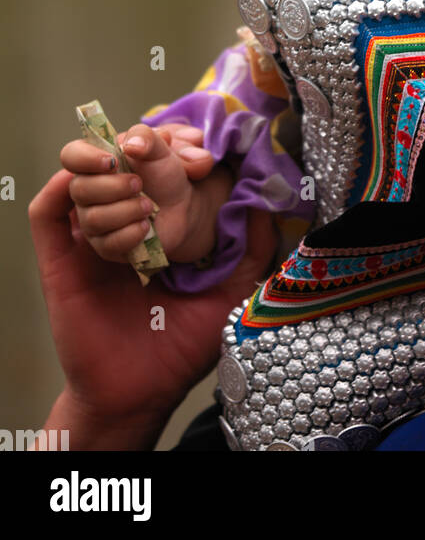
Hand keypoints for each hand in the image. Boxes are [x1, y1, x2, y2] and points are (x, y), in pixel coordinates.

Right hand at [29, 166, 278, 444]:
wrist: (141, 393)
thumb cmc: (183, 347)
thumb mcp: (232, 290)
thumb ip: (251, 247)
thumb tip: (263, 200)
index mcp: (157, 225)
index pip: (154, 164)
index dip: (172, 145)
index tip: (197, 151)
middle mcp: (120, 225)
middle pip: (114, 161)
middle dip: (139, 151)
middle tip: (162, 167)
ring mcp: (87, 241)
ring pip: (78, 179)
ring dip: (105, 176)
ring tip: (137, 196)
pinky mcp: (60, 262)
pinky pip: (46, 215)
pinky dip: (59, 191)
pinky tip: (90, 196)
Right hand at [60, 122, 215, 264]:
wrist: (182, 204)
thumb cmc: (164, 172)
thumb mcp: (161, 148)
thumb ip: (147, 137)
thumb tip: (132, 145)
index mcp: (95, 162)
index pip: (70, 155)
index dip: (85, 158)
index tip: (113, 161)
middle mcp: (87, 191)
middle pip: (80, 190)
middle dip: (115, 187)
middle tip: (140, 184)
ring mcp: (92, 220)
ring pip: (95, 219)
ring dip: (128, 209)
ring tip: (148, 205)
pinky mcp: (105, 246)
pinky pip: (109, 244)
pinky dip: (132, 232)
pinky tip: (145, 225)